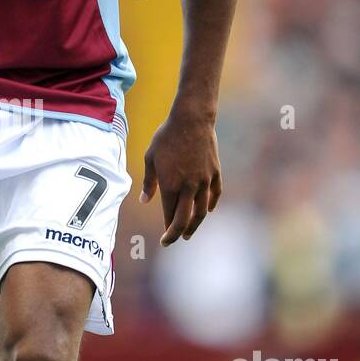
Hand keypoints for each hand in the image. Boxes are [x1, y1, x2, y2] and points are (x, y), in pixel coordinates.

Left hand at [140, 106, 221, 245]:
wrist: (192, 119)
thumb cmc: (167, 137)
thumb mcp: (150, 158)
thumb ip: (149, 182)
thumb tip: (144, 201)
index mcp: (170, 185)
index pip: (169, 215)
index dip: (166, 230)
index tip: (163, 239)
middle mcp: (189, 187)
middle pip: (185, 219)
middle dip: (178, 234)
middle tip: (173, 241)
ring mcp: (204, 181)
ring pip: (202, 211)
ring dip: (195, 225)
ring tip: (189, 233)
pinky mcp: (215, 172)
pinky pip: (215, 194)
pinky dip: (211, 205)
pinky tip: (207, 211)